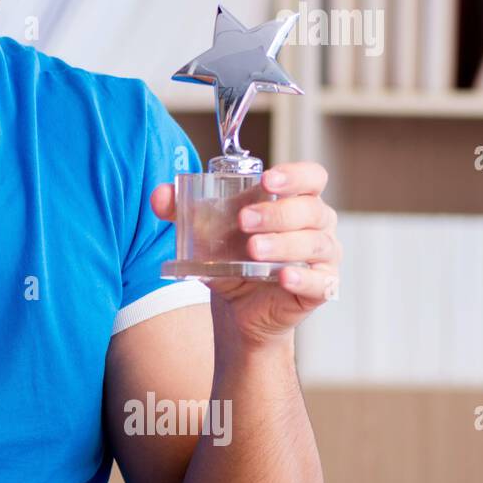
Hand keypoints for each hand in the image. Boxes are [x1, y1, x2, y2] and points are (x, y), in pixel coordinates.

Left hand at [150, 162, 340, 346]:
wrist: (238, 308)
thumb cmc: (232, 260)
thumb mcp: (206, 234)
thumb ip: (182, 211)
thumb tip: (160, 194)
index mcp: (295, 201)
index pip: (311, 177)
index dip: (294, 175)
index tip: (267, 180)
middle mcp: (316, 225)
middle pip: (311, 210)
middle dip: (277, 213)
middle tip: (243, 220)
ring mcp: (323, 257)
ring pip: (316, 244)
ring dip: (284, 244)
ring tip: (253, 250)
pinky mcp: (322, 287)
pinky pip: (322, 282)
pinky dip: (303, 279)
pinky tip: (284, 277)